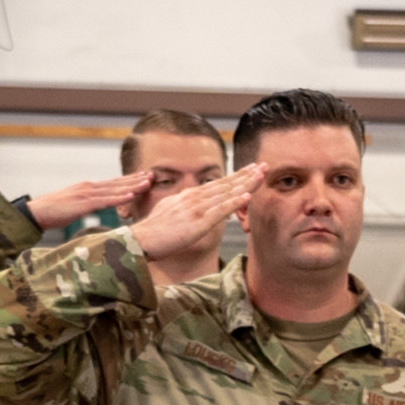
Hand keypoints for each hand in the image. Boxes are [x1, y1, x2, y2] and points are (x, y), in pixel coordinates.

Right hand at [24, 172, 160, 229]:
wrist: (36, 213)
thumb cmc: (53, 212)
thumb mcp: (74, 207)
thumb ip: (87, 205)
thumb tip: (96, 207)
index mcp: (88, 188)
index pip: (113, 183)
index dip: (130, 180)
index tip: (144, 176)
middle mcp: (89, 187)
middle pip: (117, 183)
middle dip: (136, 179)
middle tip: (153, 175)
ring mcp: (86, 194)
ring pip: (115, 190)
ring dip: (133, 186)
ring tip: (148, 183)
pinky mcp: (83, 203)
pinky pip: (105, 201)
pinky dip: (120, 198)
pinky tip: (132, 196)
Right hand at [125, 168, 258, 264]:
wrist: (140, 239)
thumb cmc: (154, 232)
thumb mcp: (170, 212)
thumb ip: (184, 206)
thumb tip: (193, 204)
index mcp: (190, 196)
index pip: (217, 184)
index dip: (236, 177)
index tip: (251, 170)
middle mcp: (195, 198)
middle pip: (226, 184)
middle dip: (247, 175)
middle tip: (265, 165)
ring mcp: (197, 209)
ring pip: (226, 194)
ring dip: (246, 184)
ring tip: (261, 175)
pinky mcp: (198, 222)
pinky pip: (220, 211)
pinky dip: (234, 203)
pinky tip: (247, 196)